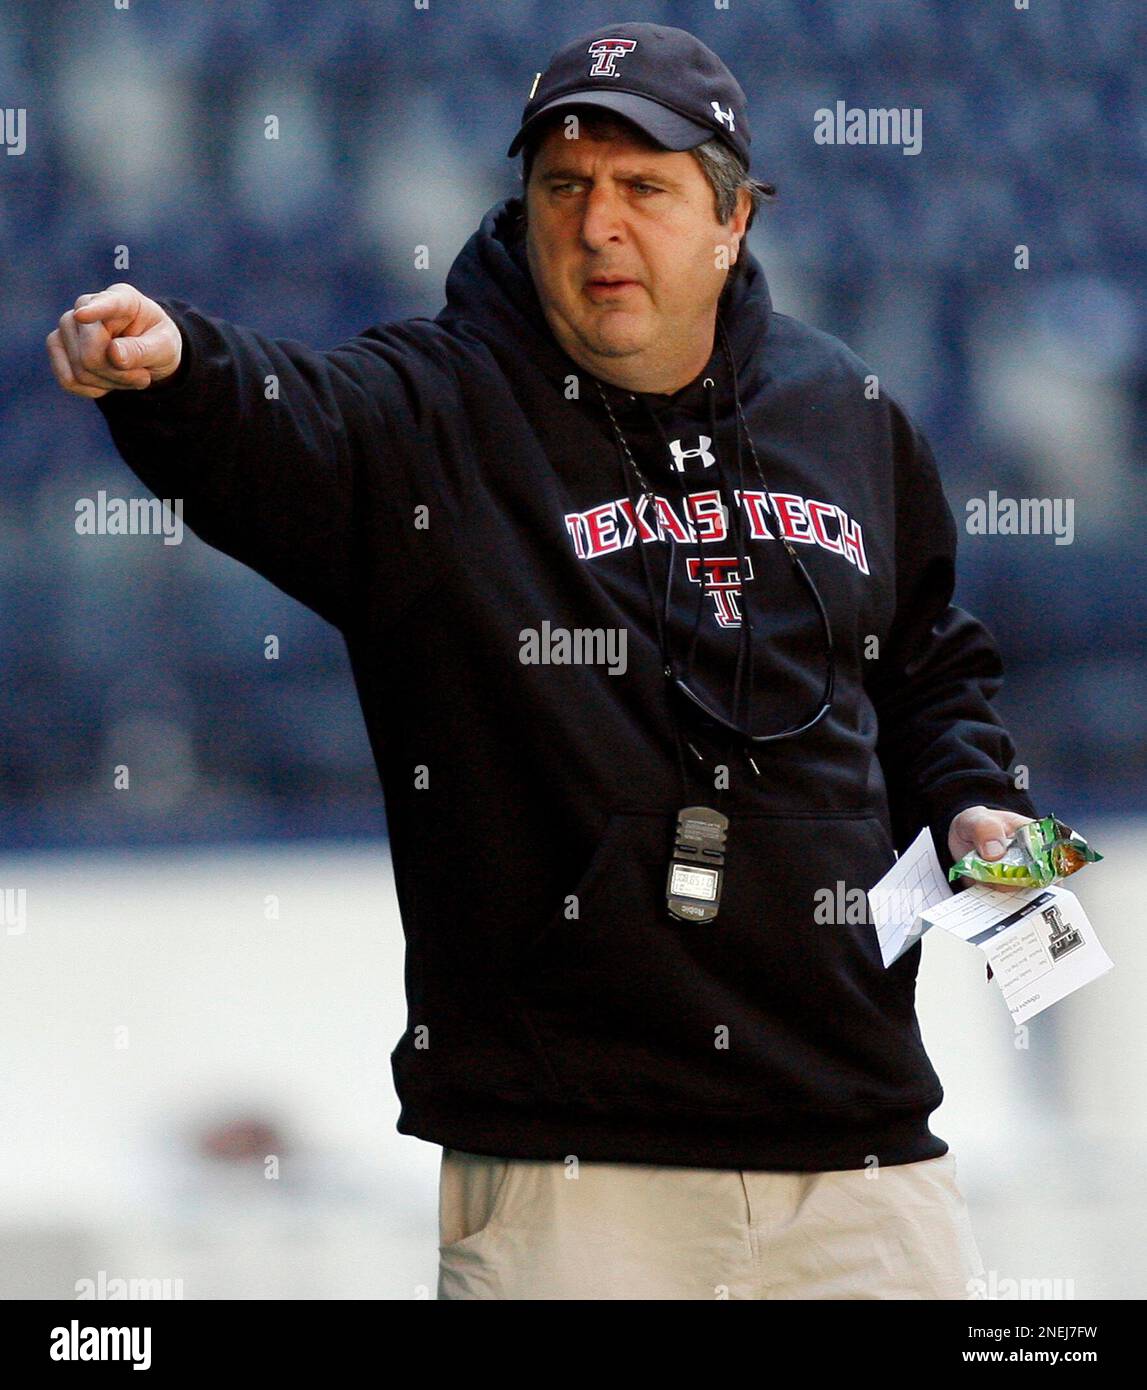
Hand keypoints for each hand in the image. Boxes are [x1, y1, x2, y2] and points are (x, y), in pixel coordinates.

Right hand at [46, 283, 181, 397]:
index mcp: (123, 298)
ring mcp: (67, 324)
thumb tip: (114, 354)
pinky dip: (93, 389)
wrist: (147, 351)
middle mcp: (86, 304)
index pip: (107, 304)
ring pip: (80, 370)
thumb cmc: (157, 343)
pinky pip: (68, 380)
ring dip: (110, 383)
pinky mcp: (56, 345)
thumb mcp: (165, 348)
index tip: (83, 315)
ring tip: (128, 374)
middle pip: (91, 354)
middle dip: (119, 375)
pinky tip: (108, 380)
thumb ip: (142, 350)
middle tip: (143, 376)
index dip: (94, 311)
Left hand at [948, 804, 1037, 984]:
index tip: (1042, 908)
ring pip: (1023, 915)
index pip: (1054, 869)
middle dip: (1032, 921)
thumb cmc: (976, 824)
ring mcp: (1019, 890)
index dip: (1050, 890)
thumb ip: (986, 831)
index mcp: (1040, 847)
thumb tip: (994, 854)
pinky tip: (992, 963)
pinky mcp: (1000, 903)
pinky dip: (997, 938)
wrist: (961, 834)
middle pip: (1041, 900)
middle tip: (1021, 941)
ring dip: (1015, 934)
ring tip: (1007, 958)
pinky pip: (1002, 921)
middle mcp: (1036, 872)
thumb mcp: (977, 821)